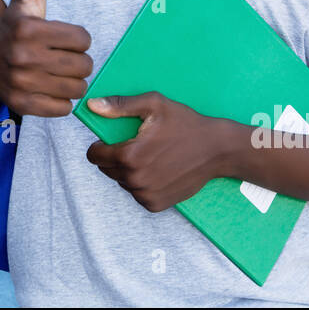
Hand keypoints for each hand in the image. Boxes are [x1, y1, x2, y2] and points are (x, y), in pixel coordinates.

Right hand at [0, 0, 92, 116]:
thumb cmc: (12, 27)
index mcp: (28, 29)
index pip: (83, 38)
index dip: (77, 38)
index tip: (63, 38)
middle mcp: (23, 57)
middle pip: (83, 65)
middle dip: (79, 61)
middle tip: (64, 58)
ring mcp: (21, 83)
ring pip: (77, 88)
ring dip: (74, 82)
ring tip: (60, 74)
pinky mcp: (22, 104)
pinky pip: (63, 109)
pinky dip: (62, 101)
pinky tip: (51, 89)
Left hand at [84, 92, 232, 212]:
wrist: (217, 149)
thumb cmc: (185, 123)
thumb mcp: (154, 104)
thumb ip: (119, 106)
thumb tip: (92, 105)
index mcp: (129, 155)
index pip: (94, 155)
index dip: (100, 145)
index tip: (114, 140)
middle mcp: (134, 179)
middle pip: (106, 169)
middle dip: (115, 157)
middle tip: (138, 145)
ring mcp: (145, 195)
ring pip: (121, 182)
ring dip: (128, 171)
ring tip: (151, 156)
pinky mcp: (155, 205)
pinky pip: (136, 194)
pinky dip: (142, 184)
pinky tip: (158, 170)